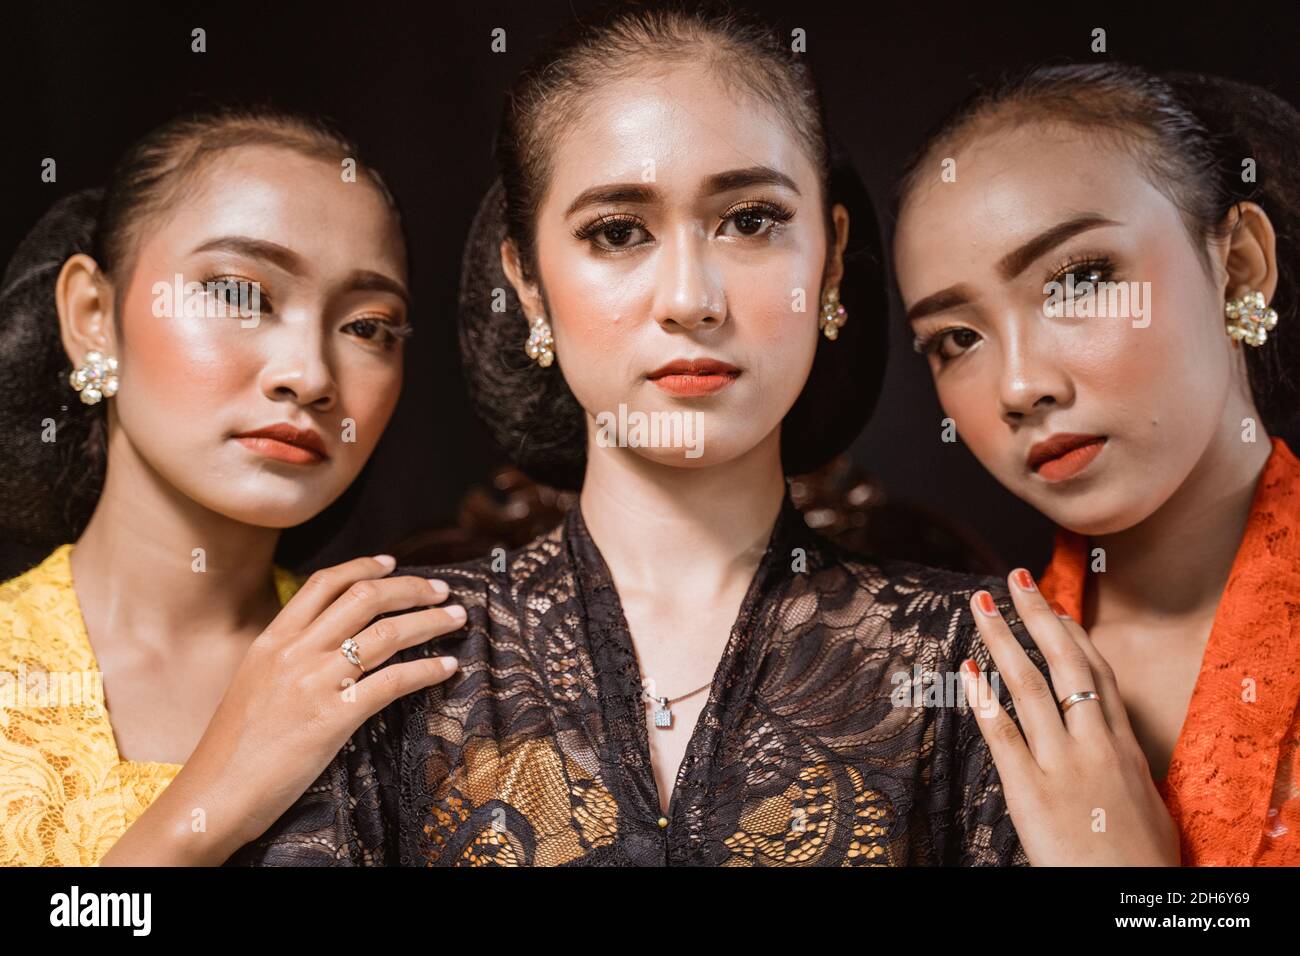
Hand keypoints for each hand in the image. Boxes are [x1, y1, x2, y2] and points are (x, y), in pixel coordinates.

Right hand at [100, 554, 463, 864]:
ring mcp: (314, 682)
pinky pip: (392, 682)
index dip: (364, 567)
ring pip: (386, 633)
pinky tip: (447, 666)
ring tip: (456, 619)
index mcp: (271, 640)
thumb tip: (323, 643)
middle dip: (411, 588)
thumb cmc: (232, 749)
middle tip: (441, 591)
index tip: (393, 563)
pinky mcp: (333, 718)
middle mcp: (294, 652)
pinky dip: (427, 669)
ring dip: (430, 622)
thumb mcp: (252, 684)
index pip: (324, 584)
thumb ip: (285, 658)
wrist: (211, 795)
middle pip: (364, 598)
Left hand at [959, 568, 1179, 865]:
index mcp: (1123, 746)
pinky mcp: (1029, 792)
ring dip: (1002, 641)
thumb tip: (1112, 742)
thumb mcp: (1144, 802)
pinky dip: (983, 700)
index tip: (1049, 603)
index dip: (1069, 633)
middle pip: (1065, 664)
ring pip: (1029, 688)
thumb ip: (1123, 764)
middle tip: (1013, 578)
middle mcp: (1093, 745)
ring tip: (981, 606)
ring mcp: (1061, 766)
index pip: (1095, 673)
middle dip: (1036, 616)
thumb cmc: (1138, 862)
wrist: (1129, 900)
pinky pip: (1002, 736)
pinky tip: (966, 671)